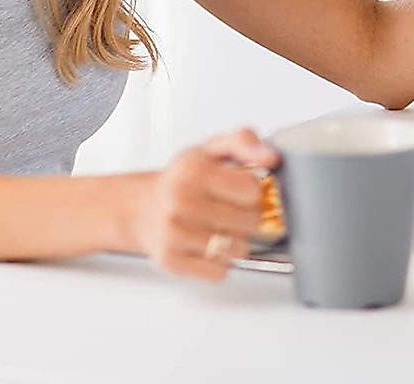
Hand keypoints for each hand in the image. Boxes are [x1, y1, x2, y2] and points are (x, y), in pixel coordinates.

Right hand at [136, 128, 278, 280]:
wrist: (143, 208)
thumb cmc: (184, 179)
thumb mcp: (212, 149)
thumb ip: (244, 141)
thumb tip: (271, 157)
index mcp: (194, 169)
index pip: (252, 189)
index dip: (254, 190)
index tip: (244, 189)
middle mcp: (181, 200)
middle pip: (249, 222)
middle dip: (249, 217)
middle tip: (233, 210)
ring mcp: (174, 233)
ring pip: (237, 250)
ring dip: (237, 242)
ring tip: (221, 228)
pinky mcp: (171, 261)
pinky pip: (218, 272)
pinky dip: (220, 263)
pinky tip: (208, 246)